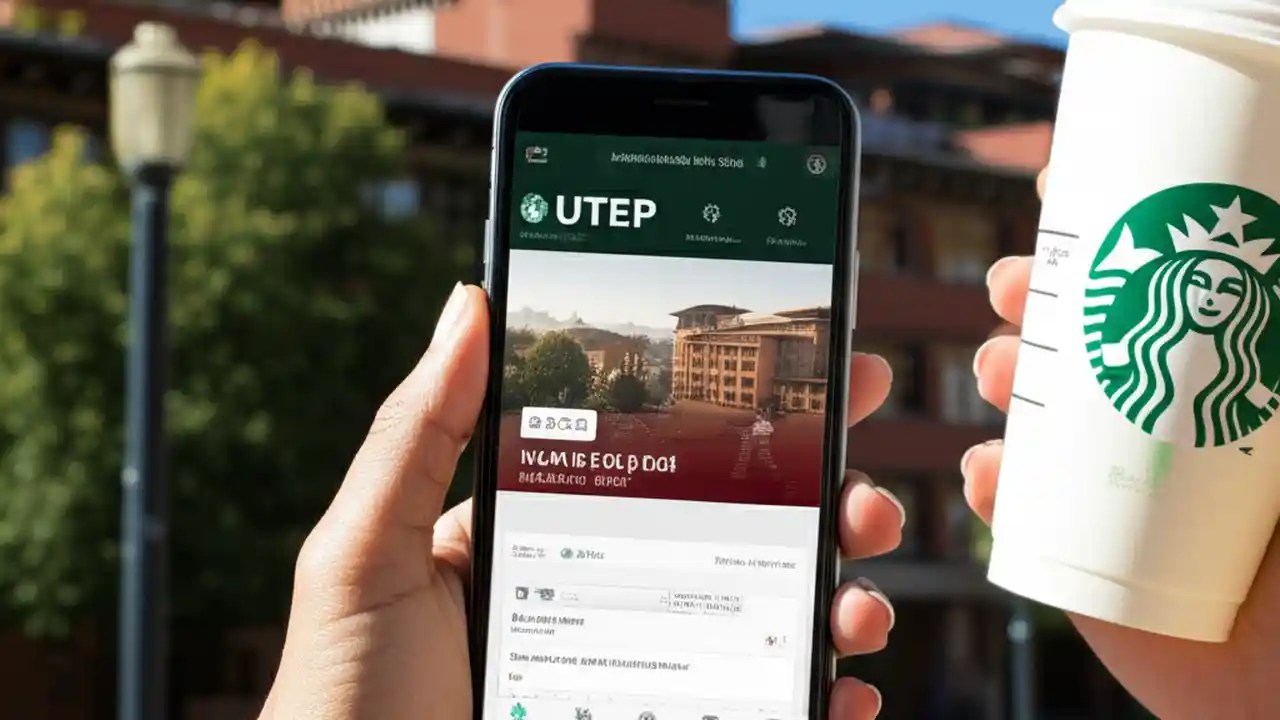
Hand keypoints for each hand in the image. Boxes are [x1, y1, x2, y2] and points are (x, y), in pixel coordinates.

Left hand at [262, 282, 905, 718]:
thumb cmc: (347, 693)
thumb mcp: (366, 551)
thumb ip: (417, 432)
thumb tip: (469, 303)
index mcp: (555, 534)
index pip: (667, 458)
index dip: (748, 421)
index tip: (824, 374)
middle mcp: (612, 595)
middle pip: (742, 534)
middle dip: (826, 503)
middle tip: (867, 492)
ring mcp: (648, 671)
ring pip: (772, 620)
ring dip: (842, 597)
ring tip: (861, 602)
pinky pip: (768, 706)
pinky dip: (824, 696)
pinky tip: (845, 690)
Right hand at [965, 168, 1279, 718]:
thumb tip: (1272, 236)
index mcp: (1222, 392)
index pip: (1151, 300)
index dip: (1105, 245)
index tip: (1068, 196)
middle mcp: (1163, 434)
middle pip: (1082, 347)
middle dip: (1036, 306)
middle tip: (1015, 283)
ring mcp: (1115, 498)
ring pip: (1038, 422)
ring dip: (1003, 381)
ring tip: (1001, 368)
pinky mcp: (1078, 567)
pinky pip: (1017, 521)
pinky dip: (993, 490)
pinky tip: (990, 470)